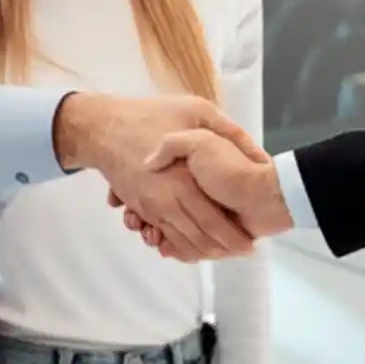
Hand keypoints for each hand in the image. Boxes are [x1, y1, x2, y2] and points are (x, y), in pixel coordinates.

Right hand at [54, 93, 267, 260]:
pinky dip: (175, 247)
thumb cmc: (152, 115)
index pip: (213, 222)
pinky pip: (160, 236)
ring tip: (220, 252)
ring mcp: (151, 207)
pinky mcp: (140, 207)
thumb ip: (229, 132)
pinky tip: (190, 246)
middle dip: (221, 250)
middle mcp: (167, 201)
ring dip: (199, 252)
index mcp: (184, 181)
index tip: (251, 244)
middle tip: (240, 252)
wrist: (104, 127)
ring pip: (179, 242)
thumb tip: (260, 156)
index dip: (233, 237)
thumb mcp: (197, 110)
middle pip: (198, 239)